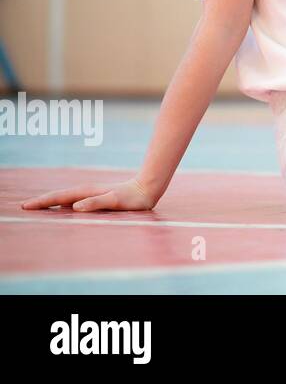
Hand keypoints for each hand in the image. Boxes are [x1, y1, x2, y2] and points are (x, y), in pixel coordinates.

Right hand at [20, 177, 157, 212]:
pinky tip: (63, 210)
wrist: (147, 188)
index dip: (43, 202)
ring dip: (51, 203)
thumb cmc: (132, 198)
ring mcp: (91, 195)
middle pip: (59, 197)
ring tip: (38, 208)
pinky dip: (64, 205)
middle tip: (24, 207)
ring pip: (66, 199)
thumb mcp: (114, 201)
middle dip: (42, 202)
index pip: (59, 197)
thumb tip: (75, 207)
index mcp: (86, 193)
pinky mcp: (97, 199)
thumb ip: (96, 203)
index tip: (26, 206)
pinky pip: (75, 202)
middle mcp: (86, 193)